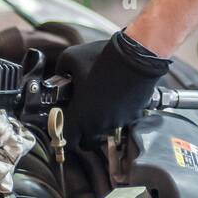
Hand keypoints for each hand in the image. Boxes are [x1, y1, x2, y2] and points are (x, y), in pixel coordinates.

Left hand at [57, 31, 170, 150]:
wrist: (136, 56)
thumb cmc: (102, 59)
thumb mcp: (71, 57)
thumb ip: (61, 69)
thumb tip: (61, 75)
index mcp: (81, 116)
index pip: (68, 141)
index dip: (65, 135)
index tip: (66, 125)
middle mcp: (99, 125)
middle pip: (88, 141)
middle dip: (83, 133)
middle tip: (82, 116)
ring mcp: (119, 122)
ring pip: (106, 130)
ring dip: (101, 122)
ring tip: (101, 103)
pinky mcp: (134, 116)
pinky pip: (122, 120)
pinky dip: (118, 113)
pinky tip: (118, 98)